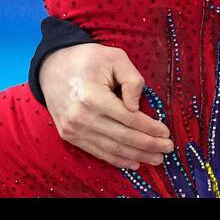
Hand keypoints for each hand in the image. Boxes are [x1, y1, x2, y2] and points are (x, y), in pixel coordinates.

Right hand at [39, 43, 174, 168]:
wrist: (52, 66)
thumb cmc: (88, 59)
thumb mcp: (115, 57)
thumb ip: (132, 80)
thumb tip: (137, 107)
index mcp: (93, 97)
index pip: (129, 119)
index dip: (150, 128)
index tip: (166, 133)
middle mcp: (81, 117)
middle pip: (123, 138)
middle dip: (148, 145)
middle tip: (167, 149)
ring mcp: (73, 129)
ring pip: (111, 149)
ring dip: (136, 156)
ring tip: (156, 158)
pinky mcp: (69, 135)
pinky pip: (97, 151)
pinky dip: (117, 159)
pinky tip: (133, 162)